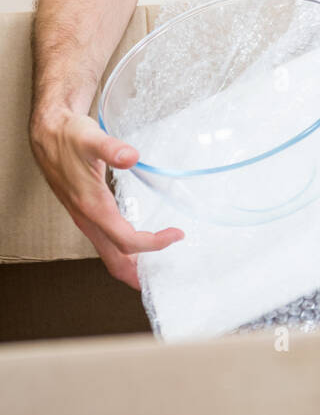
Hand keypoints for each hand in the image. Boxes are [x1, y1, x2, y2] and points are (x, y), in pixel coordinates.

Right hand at [29, 111, 183, 289]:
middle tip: (165, 279)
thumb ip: (111, 149)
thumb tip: (130, 156)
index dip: (153, 244)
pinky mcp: (86, 213)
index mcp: (93, 208)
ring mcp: (86, 219)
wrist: (48, 134)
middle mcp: (88, 219)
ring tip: (156, 268)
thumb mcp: (91, 139)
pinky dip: (125, 251)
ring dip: (132, 265)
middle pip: (115, 261)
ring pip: (110, 254)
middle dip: (139, 276)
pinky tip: (138, 243)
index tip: (176, 235)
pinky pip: (107, 242)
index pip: (126, 240)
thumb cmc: (68, 138)